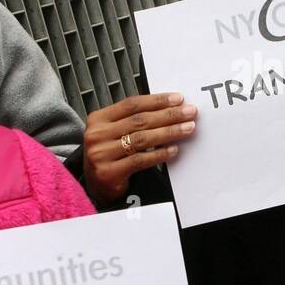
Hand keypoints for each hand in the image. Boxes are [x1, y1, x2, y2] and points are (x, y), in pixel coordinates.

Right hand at [82, 93, 197, 203]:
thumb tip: (170, 108)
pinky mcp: (109, 173)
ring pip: (142, 139)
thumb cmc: (110, 155)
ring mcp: (101, 154)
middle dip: (168, 115)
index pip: (132, 104)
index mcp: (98, 119)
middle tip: (189, 112)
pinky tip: (173, 150)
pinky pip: (140, 160)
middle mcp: (97, 135)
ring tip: (187, 128)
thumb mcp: (115, 132)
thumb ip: (135, 120)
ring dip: (169, 132)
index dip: (157, 101)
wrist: (95, 185)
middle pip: (139, 120)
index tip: (177, 99)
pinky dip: (159, 154)